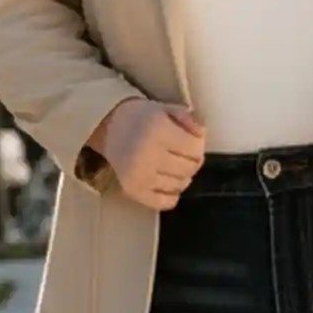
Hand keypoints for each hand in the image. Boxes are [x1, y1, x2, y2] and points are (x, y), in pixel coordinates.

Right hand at [88, 99, 206, 210]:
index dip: (198, 144)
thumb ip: (189, 119)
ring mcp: (140, 176)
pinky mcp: (133, 191)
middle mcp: (148, 155)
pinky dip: (171, 194)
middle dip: (192, 161)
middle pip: (189, 169)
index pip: (195, 148)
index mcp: (158, 130)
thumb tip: (202, 133)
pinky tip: (166, 181)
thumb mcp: (167, 109)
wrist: (110, 128)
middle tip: (182, 154)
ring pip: (180, 185)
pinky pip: (165, 202)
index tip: (190, 140)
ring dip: (182, 176)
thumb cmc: (144, 118)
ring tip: (172, 165)